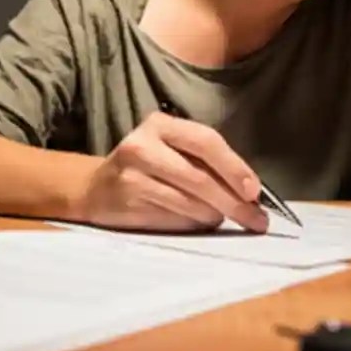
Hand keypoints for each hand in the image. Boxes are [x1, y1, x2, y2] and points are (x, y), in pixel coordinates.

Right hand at [72, 112, 268, 232]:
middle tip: (255, 220)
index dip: (235, 167)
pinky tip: (195, 223)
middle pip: (200, 176)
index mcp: (161, 125)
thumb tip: (250, 193)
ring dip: (213, 216)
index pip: (207, 141)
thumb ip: (206, 163)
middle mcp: (143, 145)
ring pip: (190, 202)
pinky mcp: (127, 202)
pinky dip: (192, 225)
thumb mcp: (172, 151)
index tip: (255, 191)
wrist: (95, 188)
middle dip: (234, 202)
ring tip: (220, 218)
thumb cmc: (147, 169)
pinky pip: (173, 219)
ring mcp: (132, 174)